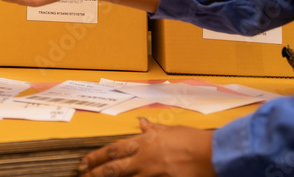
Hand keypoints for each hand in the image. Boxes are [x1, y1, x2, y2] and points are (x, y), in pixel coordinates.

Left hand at [77, 120, 215, 176]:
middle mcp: (144, 160)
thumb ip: (154, 129)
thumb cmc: (193, 140)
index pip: (114, 150)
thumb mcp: (171, 130)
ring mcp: (152, 175)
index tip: (83, 162)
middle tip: (81, 176)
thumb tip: (142, 123)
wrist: (211, 154)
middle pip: (113, 169)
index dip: (96, 157)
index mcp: (145, 144)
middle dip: (95, 173)